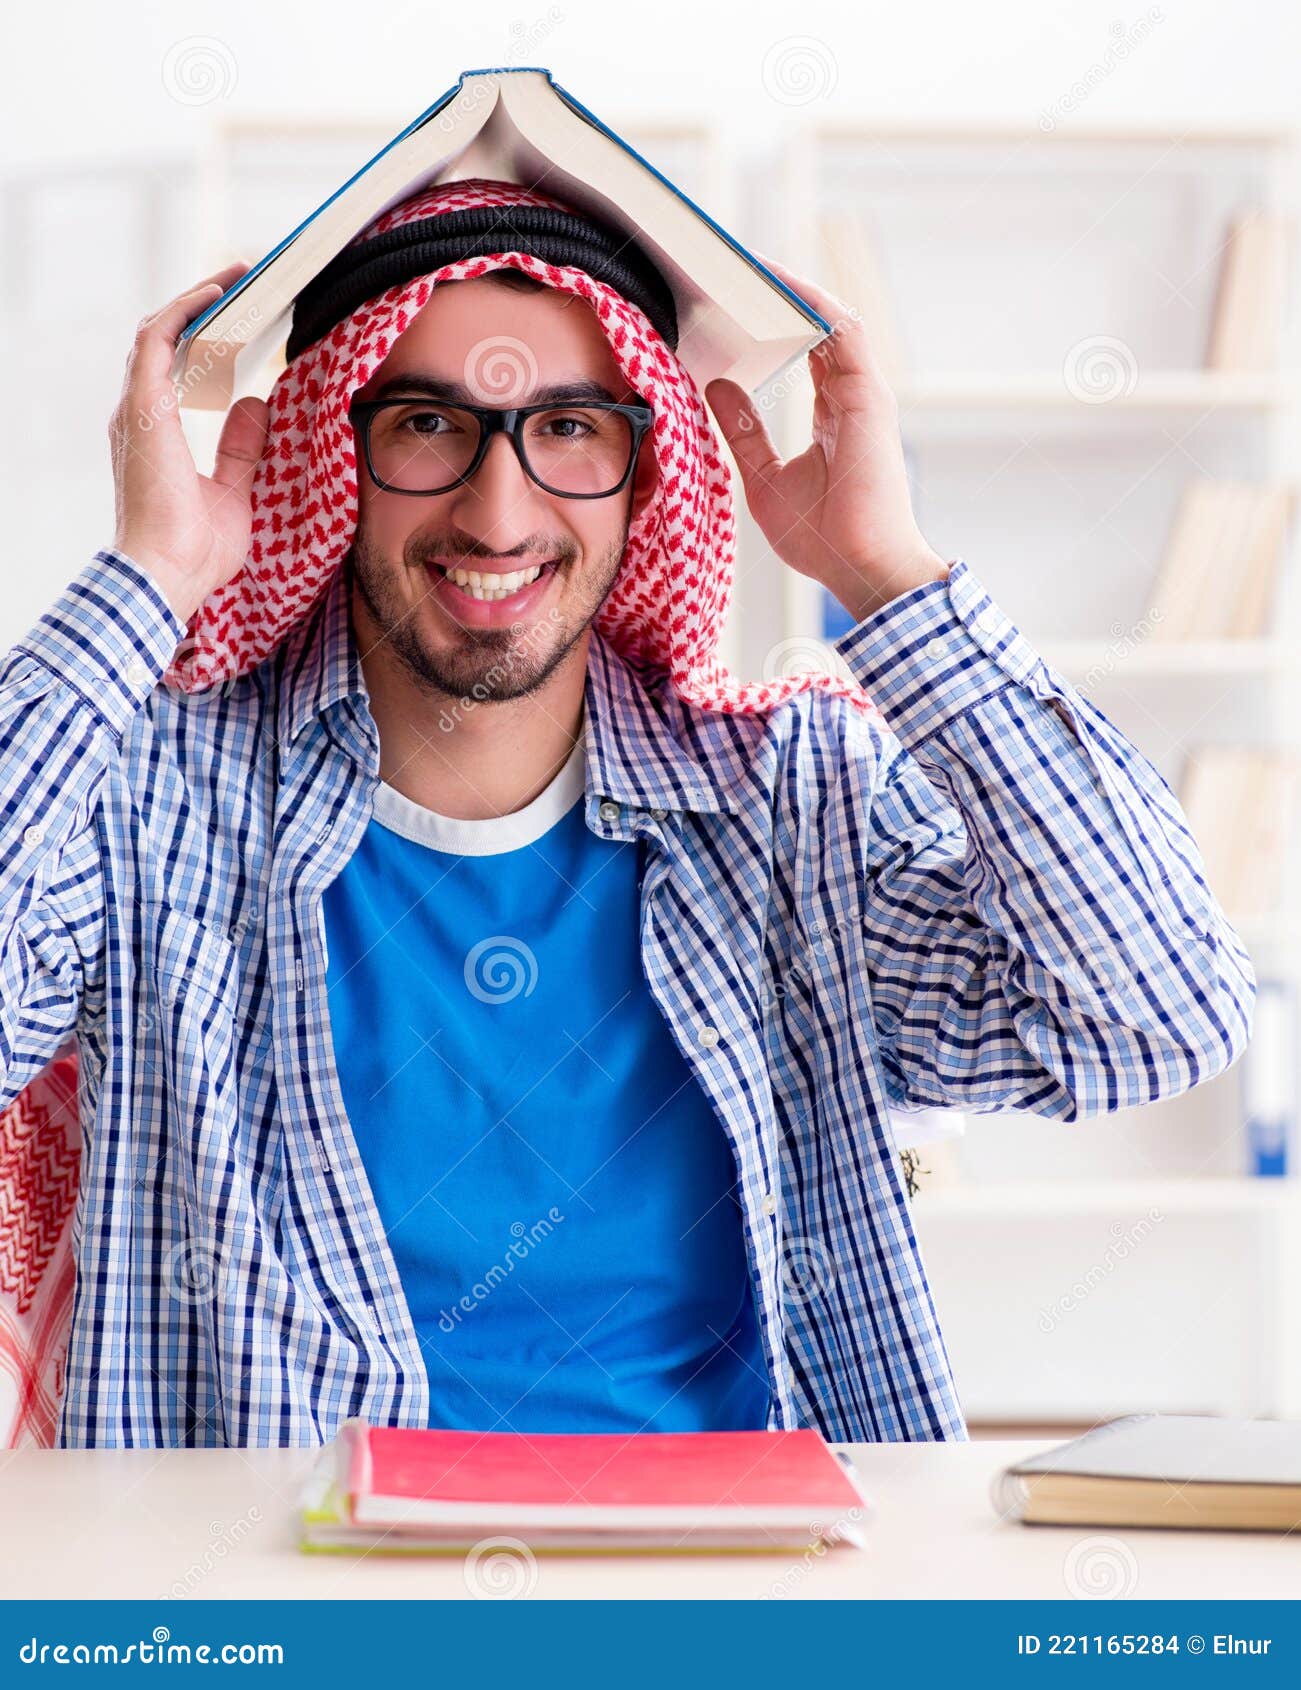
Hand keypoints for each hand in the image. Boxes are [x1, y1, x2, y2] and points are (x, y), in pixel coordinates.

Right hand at [109, 262, 269, 625]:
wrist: (169, 573)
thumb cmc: (194, 549)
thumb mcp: (234, 491)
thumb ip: (241, 448)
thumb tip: (254, 404)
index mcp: (154, 435)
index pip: (172, 370)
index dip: (200, 339)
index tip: (236, 318)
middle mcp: (138, 415)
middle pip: (164, 343)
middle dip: (199, 310)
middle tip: (240, 285)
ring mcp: (137, 409)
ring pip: (159, 331)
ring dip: (195, 299)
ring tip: (234, 278)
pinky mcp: (144, 406)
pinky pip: (159, 339)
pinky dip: (186, 311)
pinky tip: (216, 295)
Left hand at [705, 252, 947, 623]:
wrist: (861, 567)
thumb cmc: (824, 538)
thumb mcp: (764, 479)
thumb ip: (745, 432)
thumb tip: (718, 388)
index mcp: (835, 414)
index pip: (808, 349)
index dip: (779, 318)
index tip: (740, 296)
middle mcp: (853, 395)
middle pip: (820, 326)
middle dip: (783, 292)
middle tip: (738, 264)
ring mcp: (864, 392)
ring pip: (832, 318)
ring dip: (794, 288)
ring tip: (751, 261)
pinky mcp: (868, 395)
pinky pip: (842, 330)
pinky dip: (812, 302)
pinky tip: (778, 282)